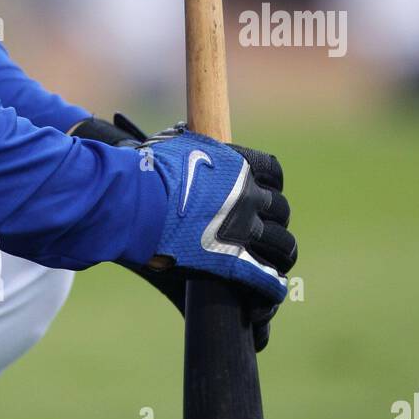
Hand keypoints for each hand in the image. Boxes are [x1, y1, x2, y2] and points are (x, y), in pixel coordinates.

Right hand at [68, 113, 295, 350]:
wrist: (135, 201)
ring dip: (280, 254)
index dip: (271, 185)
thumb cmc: (147, 171)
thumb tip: (184, 130)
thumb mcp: (174, 145)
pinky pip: (266, 278)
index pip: (273, 173)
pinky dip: (272, 286)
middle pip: (281, 210)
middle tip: (263, 229)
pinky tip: (272, 288)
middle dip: (274, 220)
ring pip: (282, 246)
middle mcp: (248, 196)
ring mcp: (243, 231)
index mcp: (237, 165)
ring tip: (275, 262)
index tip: (264, 192)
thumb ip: (189, 144)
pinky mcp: (232, 263)